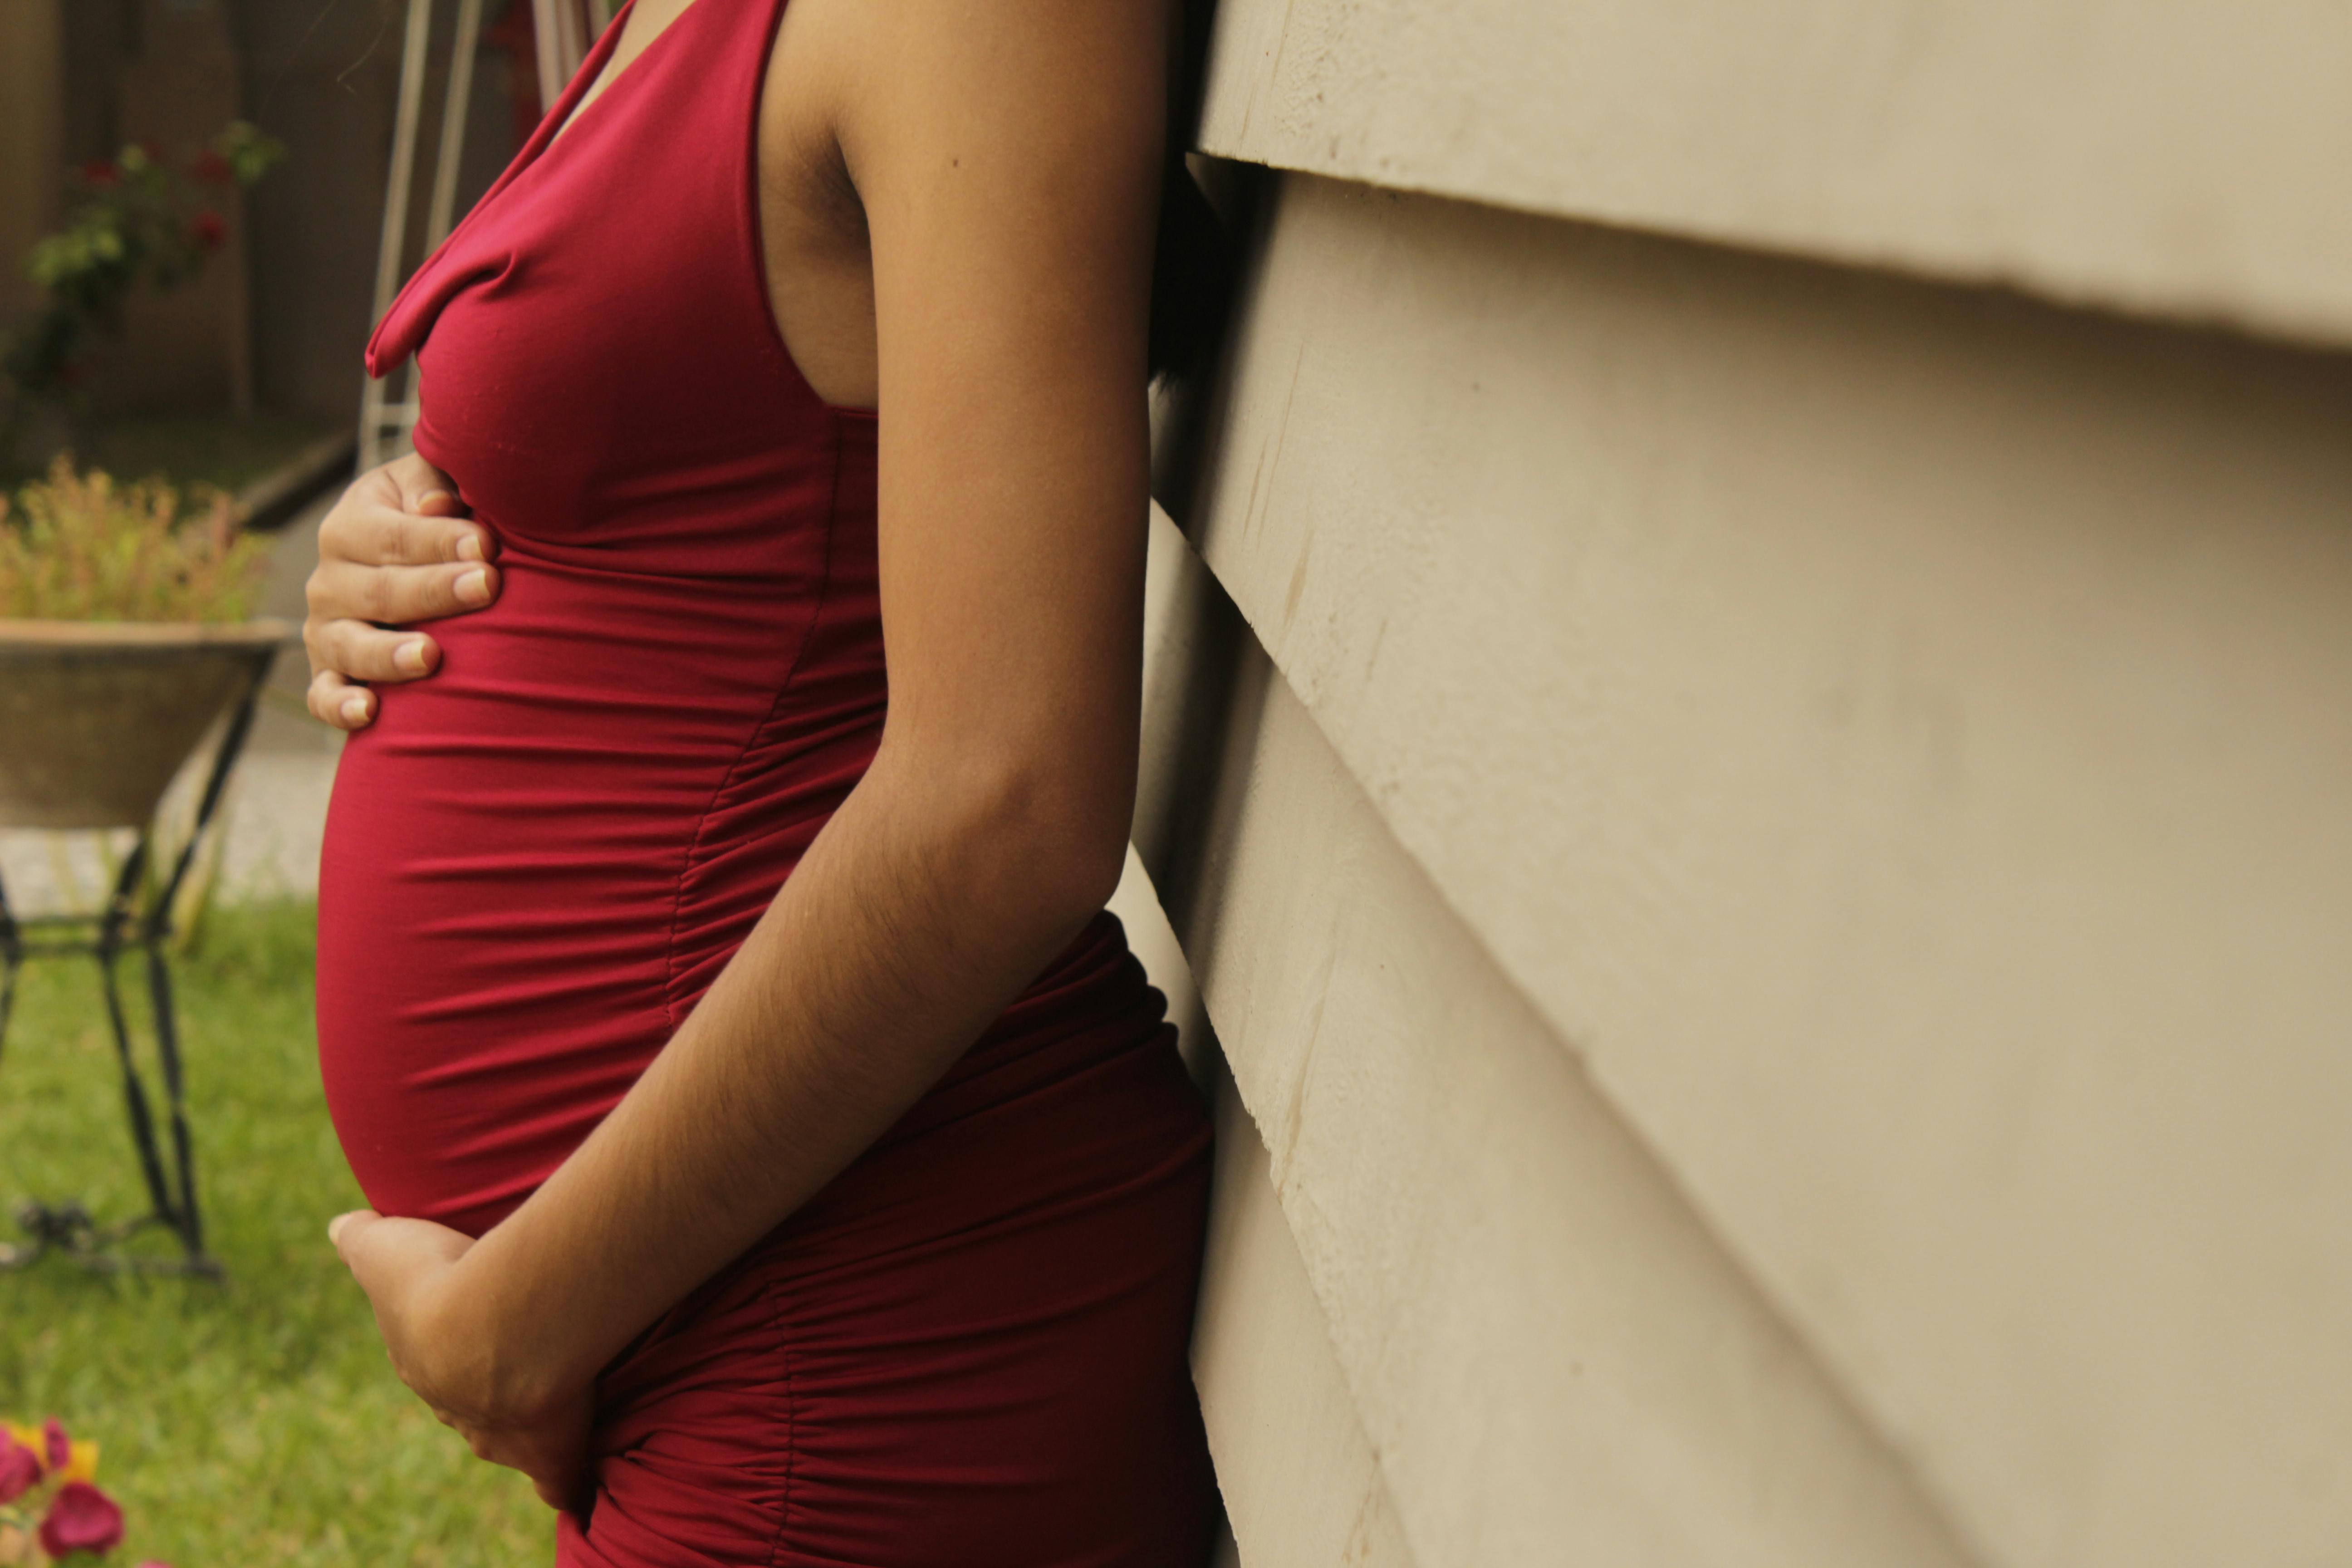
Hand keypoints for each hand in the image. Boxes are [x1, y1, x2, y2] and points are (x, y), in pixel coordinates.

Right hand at [303, 453, 501, 730]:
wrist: (410, 561)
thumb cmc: (434, 517)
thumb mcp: (430, 486)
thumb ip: (434, 485)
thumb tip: (437, 506)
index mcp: (351, 526)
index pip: (394, 536)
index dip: (440, 541)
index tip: (486, 547)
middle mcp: (330, 580)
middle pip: (380, 591)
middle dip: (434, 591)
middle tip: (486, 587)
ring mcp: (326, 630)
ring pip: (351, 646)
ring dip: (390, 654)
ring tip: (430, 655)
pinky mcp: (330, 672)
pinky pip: (325, 696)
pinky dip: (341, 706)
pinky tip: (370, 712)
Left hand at [329, 1209, 593, 1511]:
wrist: (491, 1325)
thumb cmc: (438, 1280)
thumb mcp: (383, 1250)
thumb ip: (361, 1238)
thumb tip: (340, 1226)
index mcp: (421, 1361)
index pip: (428, 1362)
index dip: (445, 1351)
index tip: (464, 1339)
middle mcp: (456, 1403)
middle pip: (465, 1404)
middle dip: (482, 1391)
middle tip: (513, 1370)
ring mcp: (500, 1433)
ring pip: (507, 1439)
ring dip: (525, 1427)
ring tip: (552, 1410)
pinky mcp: (548, 1451)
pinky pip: (558, 1481)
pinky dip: (566, 1485)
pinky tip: (576, 1490)